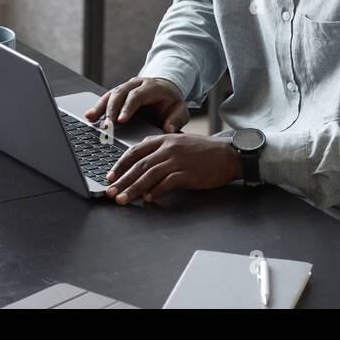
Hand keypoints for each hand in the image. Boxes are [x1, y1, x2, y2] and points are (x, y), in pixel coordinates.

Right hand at [84, 76, 188, 132]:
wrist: (167, 90)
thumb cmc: (172, 103)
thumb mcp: (181, 110)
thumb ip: (177, 119)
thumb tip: (168, 129)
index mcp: (152, 87)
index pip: (137, 96)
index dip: (127, 108)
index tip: (120, 121)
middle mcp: (137, 84)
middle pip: (120, 93)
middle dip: (111, 110)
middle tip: (106, 126)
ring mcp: (126, 87)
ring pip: (111, 94)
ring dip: (101, 107)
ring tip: (92, 119)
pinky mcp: (119, 93)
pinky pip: (106, 98)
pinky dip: (98, 107)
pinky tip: (89, 116)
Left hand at [105, 133, 240, 203]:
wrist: (228, 155)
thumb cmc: (204, 151)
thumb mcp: (179, 142)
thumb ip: (159, 147)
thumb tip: (140, 156)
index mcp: (164, 140)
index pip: (135, 151)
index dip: (121, 165)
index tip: (110, 176)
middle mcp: (169, 148)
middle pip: (139, 166)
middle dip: (122, 180)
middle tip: (110, 192)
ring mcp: (178, 161)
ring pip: (150, 176)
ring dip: (134, 189)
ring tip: (123, 199)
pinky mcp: (188, 174)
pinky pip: (168, 184)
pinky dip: (156, 192)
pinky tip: (148, 199)